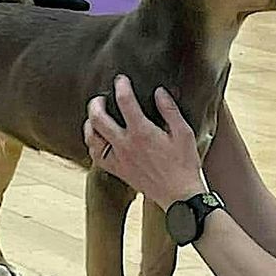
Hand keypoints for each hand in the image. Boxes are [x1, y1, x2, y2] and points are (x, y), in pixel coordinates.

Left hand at [83, 76, 204, 209]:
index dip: (121, 85)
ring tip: (95, 117)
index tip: (121, 80)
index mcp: (142, 132)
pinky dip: (92, 145)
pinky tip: (97, 139)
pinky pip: (96, 157)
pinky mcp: (118, 171)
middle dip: (96, 103)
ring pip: (91, 137)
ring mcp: (119, 159)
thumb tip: (159, 92)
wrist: (180, 195)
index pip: (124, 101)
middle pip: (98, 117)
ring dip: (90, 123)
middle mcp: (125, 144)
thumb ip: (169, 110)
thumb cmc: (185, 164)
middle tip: (101, 98)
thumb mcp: (184, 133)